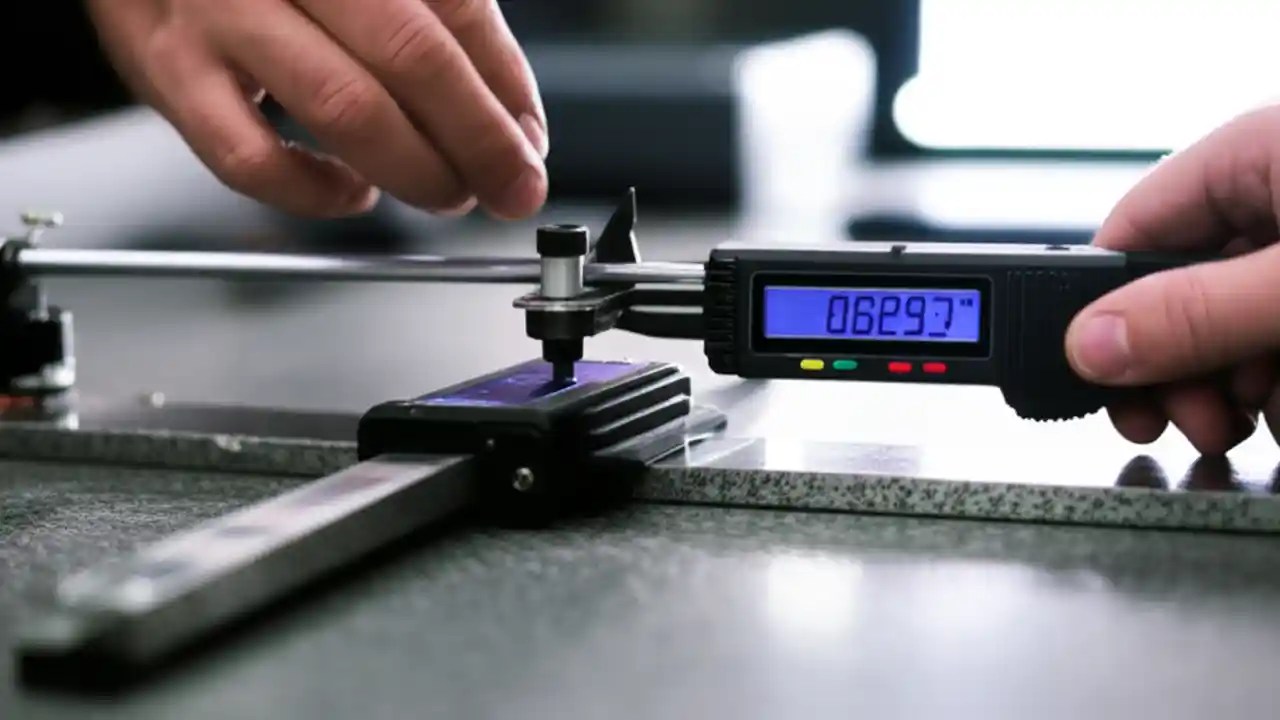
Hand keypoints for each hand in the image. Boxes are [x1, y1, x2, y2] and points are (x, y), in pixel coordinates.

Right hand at [85, 0, 548, 219]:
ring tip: (449, 194)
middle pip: (415, 58)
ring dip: (417, 170)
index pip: (460, 9)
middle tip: (511, 188)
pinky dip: (313, 192)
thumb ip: (439, 24)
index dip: (509, 89)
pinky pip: (250, 156)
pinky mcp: (170, 70)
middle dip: (480, 141)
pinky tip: (352, 194)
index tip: (531, 144)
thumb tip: (514, 121)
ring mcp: (224, 12)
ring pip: (347, 109)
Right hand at [1064, 104, 1279, 454]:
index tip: (1102, 384)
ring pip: (1229, 328)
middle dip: (1182, 370)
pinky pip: (1274, 335)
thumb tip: (1091, 345)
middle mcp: (1270, 193)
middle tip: (1196, 420)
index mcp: (1246, 158)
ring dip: (1236, 388)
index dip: (1103, 318)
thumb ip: (1196, 314)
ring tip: (1264, 416)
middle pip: (1176, 295)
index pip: (1125, 238)